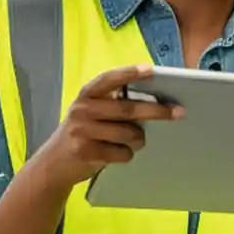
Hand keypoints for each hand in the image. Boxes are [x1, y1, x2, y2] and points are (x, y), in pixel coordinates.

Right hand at [30, 64, 183, 193]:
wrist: (54, 164)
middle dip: (157, 111)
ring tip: (132, 142)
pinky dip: (126, 155)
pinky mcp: (85, 151)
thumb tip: (157, 101)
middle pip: (128, 109)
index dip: (129, 73)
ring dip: (138, 140)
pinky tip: (114, 154)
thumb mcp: (91, 113)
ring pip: (129, 134)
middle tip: (179, 112)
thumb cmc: (84, 133)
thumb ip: (114, 104)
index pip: (109, 79)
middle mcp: (83, 110)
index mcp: (87, 95)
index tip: (151, 70)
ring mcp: (82, 131)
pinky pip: (122, 153)